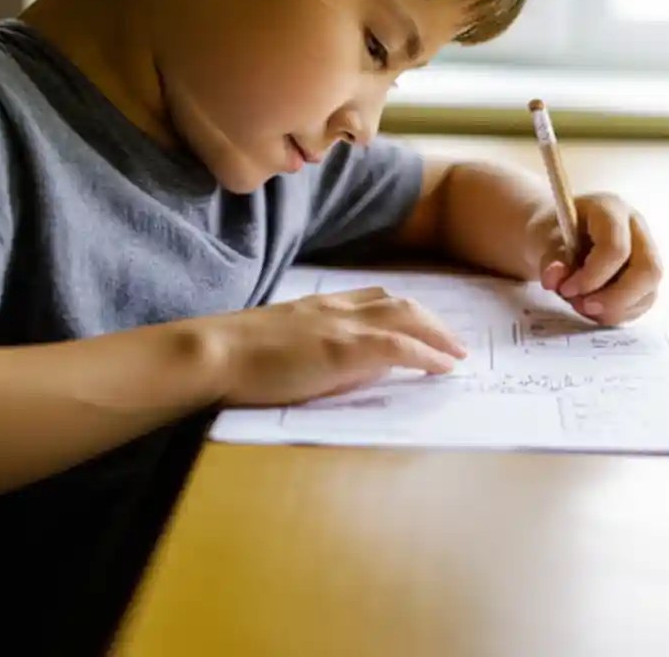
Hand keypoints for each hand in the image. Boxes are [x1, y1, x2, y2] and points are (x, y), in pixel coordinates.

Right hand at [196, 287, 467, 406]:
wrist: (211, 354)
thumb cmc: (232, 359)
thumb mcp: (279, 344)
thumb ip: (311, 346)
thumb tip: (343, 363)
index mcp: (318, 305)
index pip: (372, 298)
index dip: (402, 312)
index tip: (422, 326)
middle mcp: (335, 308)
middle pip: (399, 304)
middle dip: (431, 322)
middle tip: (453, 343)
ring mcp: (341, 326)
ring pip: (406, 318)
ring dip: (438, 335)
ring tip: (457, 355)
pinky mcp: (343, 349)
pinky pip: (399, 347)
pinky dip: (428, 355)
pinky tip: (444, 368)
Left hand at [533, 193, 662, 324]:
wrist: (556, 237)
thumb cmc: (552, 233)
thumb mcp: (542, 239)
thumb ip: (550, 259)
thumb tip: (556, 279)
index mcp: (610, 210)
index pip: (616, 248)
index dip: (592, 276)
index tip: (566, 289)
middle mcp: (636, 229)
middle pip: (648, 270)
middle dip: (615, 299)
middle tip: (582, 306)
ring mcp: (646, 253)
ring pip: (649, 291)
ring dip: (614, 309)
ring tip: (582, 305)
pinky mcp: (645, 277)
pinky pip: (643, 303)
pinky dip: (617, 313)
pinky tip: (593, 308)